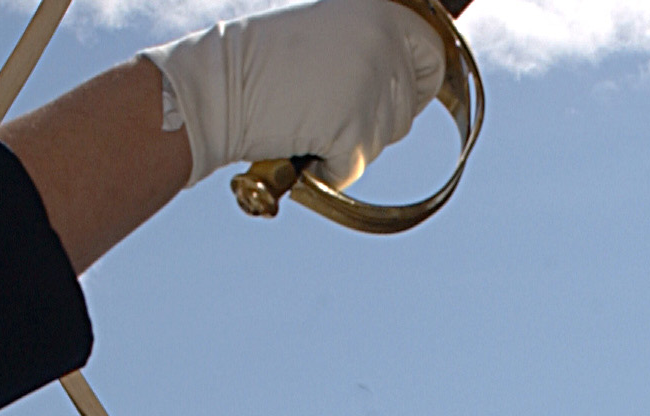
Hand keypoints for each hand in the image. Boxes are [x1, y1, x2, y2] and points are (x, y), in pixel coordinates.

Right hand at [143, 0, 444, 190]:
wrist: (217, 84)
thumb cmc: (259, 62)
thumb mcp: (327, 32)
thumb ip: (367, 47)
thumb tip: (404, 81)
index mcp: (378, 11)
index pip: (432, 53)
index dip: (420, 83)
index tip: (401, 98)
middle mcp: (382, 41)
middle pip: (405, 108)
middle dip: (375, 123)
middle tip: (332, 114)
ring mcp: (369, 85)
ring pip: (381, 140)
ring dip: (349, 143)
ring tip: (306, 119)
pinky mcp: (352, 128)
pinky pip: (353, 166)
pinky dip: (328, 167)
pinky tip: (300, 142)